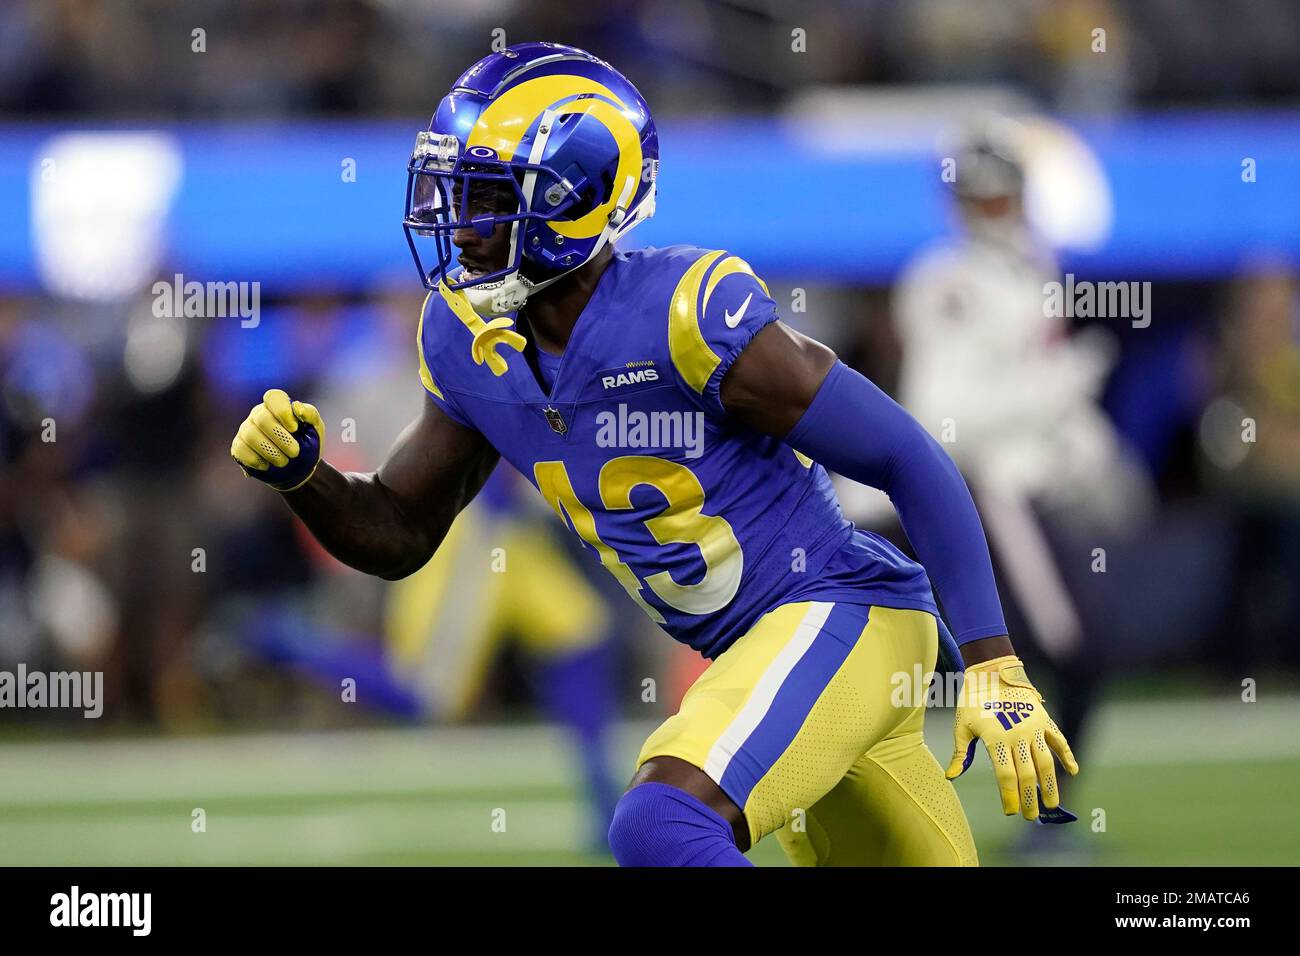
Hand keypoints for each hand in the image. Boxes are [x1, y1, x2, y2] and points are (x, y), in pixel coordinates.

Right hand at [231, 388, 324, 491]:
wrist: (301, 466)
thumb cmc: (308, 441)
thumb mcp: (315, 427)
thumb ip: (310, 414)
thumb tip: (297, 407)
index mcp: (277, 405)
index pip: (273, 397)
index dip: (283, 411)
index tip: (295, 429)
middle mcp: (258, 414)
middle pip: (262, 419)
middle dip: (281, 438)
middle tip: (295, 452)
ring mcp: (246, 429)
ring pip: (251, 435)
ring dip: (270, 452)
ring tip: (284, 462)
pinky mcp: (239, 446)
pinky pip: (241, 450)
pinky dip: (255, 460)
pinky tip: (267, 466)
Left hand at [946, 655, 1078, 821]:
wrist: (991, 670)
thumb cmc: (972, 700)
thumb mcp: (962, 725)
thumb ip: (960, 753)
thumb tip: (951, 777)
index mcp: (996, 739)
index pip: (1006, 776)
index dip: (1010, 797)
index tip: (1011, 812)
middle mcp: (1017, 735)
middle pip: (1028, 774)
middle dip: (1030, 799)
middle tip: (1032, 816)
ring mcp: (1033, 727)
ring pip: (1046, 762)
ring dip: (1050, 785)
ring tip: (1051, 804)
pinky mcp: (1043, 719)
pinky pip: (1058, 740)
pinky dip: (1067, 756)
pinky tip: (1072, 771)